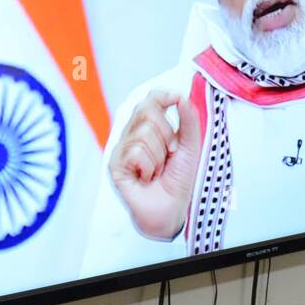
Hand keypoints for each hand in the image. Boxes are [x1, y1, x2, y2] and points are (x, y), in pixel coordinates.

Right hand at [109, 90, 202, 239]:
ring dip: (159, 156)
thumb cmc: (179, 179)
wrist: (173, 208)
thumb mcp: (190, 146)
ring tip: (158, 170)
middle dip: (167, 132)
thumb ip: (188, 120)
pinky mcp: (114, 165)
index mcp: (150, 126)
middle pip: (147, 109)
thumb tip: (182, 96)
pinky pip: (136, 151)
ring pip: (144, 132)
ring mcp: (121, 149)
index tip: (176, 100)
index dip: (163, 95)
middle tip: (170, 153)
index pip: (151, 99)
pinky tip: (147, 178)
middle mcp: (132, 134)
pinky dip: (150, 166)